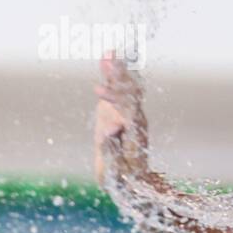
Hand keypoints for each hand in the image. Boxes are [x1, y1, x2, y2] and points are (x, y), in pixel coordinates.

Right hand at [94, 51, 150, 185]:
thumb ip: (111, 151)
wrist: (133, 180)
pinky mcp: (122, 111)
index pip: (126, 109)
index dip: (112, 98)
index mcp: (136, 132)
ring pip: (126, 88)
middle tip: (108, 59)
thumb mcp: (114, 170)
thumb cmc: (122, 178)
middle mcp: (137, 118)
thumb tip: (109, 130)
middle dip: (117, 76)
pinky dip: (112, 75)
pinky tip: (106, 59)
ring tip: (108, 52)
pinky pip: (119, 91)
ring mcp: (131, 113)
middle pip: (129, 92)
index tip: (96, 90)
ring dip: (116, 70)